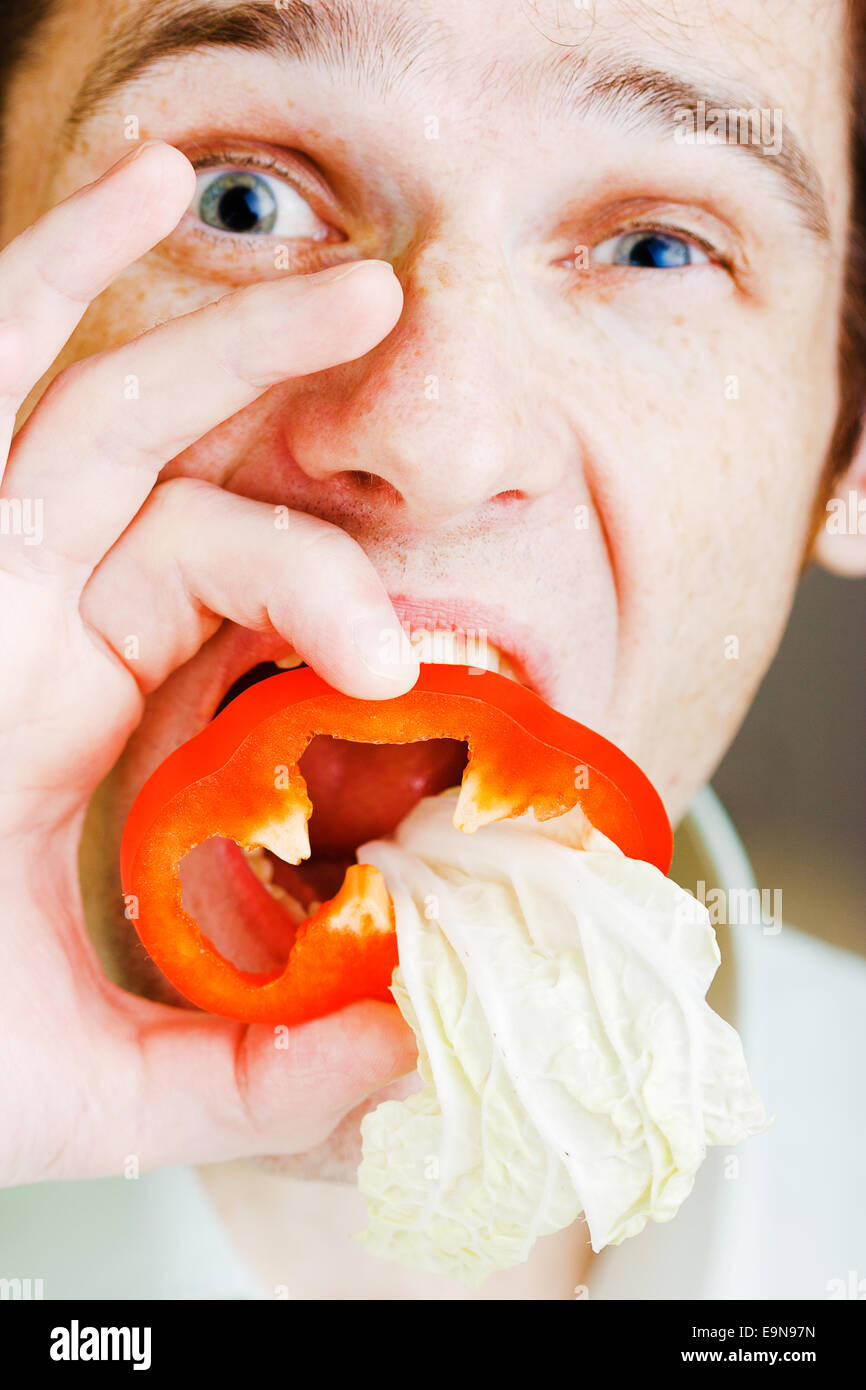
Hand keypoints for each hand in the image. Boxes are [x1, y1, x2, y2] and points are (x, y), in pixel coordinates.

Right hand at [0, 141, 418, 1188]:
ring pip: (105, 407)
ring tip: (341, 273)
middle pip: (179, 465)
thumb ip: (258, 1075)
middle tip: (394, 315)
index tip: (416, 665)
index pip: (224, 594)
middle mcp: (28, 621)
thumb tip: (410, 1053)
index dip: (329, 597)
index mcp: (79, 708)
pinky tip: (125, 191)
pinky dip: (45, 287)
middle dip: (282, 381)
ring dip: (216, 323)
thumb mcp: (110, 1082)